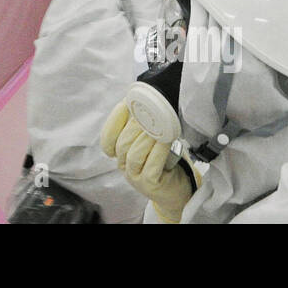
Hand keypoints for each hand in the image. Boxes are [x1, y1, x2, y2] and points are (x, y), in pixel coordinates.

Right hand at [101, 101, 195, 223]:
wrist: (179, 189)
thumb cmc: (166, 160)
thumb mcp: (151, 140)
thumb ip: (143, 124)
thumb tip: (140, 98)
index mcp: (120, 154)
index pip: (107, 139)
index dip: (114, 120)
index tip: (125, 104)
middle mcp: (124, 166)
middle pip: (122, 143)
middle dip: (136, 125)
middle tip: (151, 112)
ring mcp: (135, 177)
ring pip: (134, 154)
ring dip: (148, 137)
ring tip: (160, 127)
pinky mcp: (149, 185)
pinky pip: (151, 165)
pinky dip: (158, 150)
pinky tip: (167, 141)